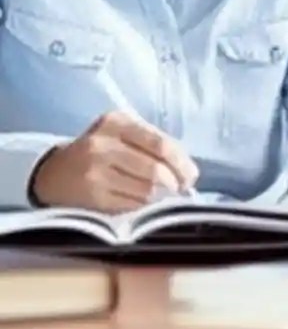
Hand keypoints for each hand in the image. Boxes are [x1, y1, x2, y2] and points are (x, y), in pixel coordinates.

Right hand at [32, 111, 199, 212]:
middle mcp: (103, 144)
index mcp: (117, 122)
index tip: (191, 176)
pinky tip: (142, 201)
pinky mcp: (91, 195)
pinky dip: (144, 205)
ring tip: (162, 195)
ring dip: (161, 197)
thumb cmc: (101, 151)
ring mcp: (94, 171)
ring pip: (146, 190)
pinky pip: (131, 204)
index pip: (161, 144)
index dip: (182, 163)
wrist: (55, 172)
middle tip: (179, 189)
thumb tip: (189, 172)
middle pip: (155, 169)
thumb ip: (155, 146)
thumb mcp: (123, 135)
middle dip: (175, 183)